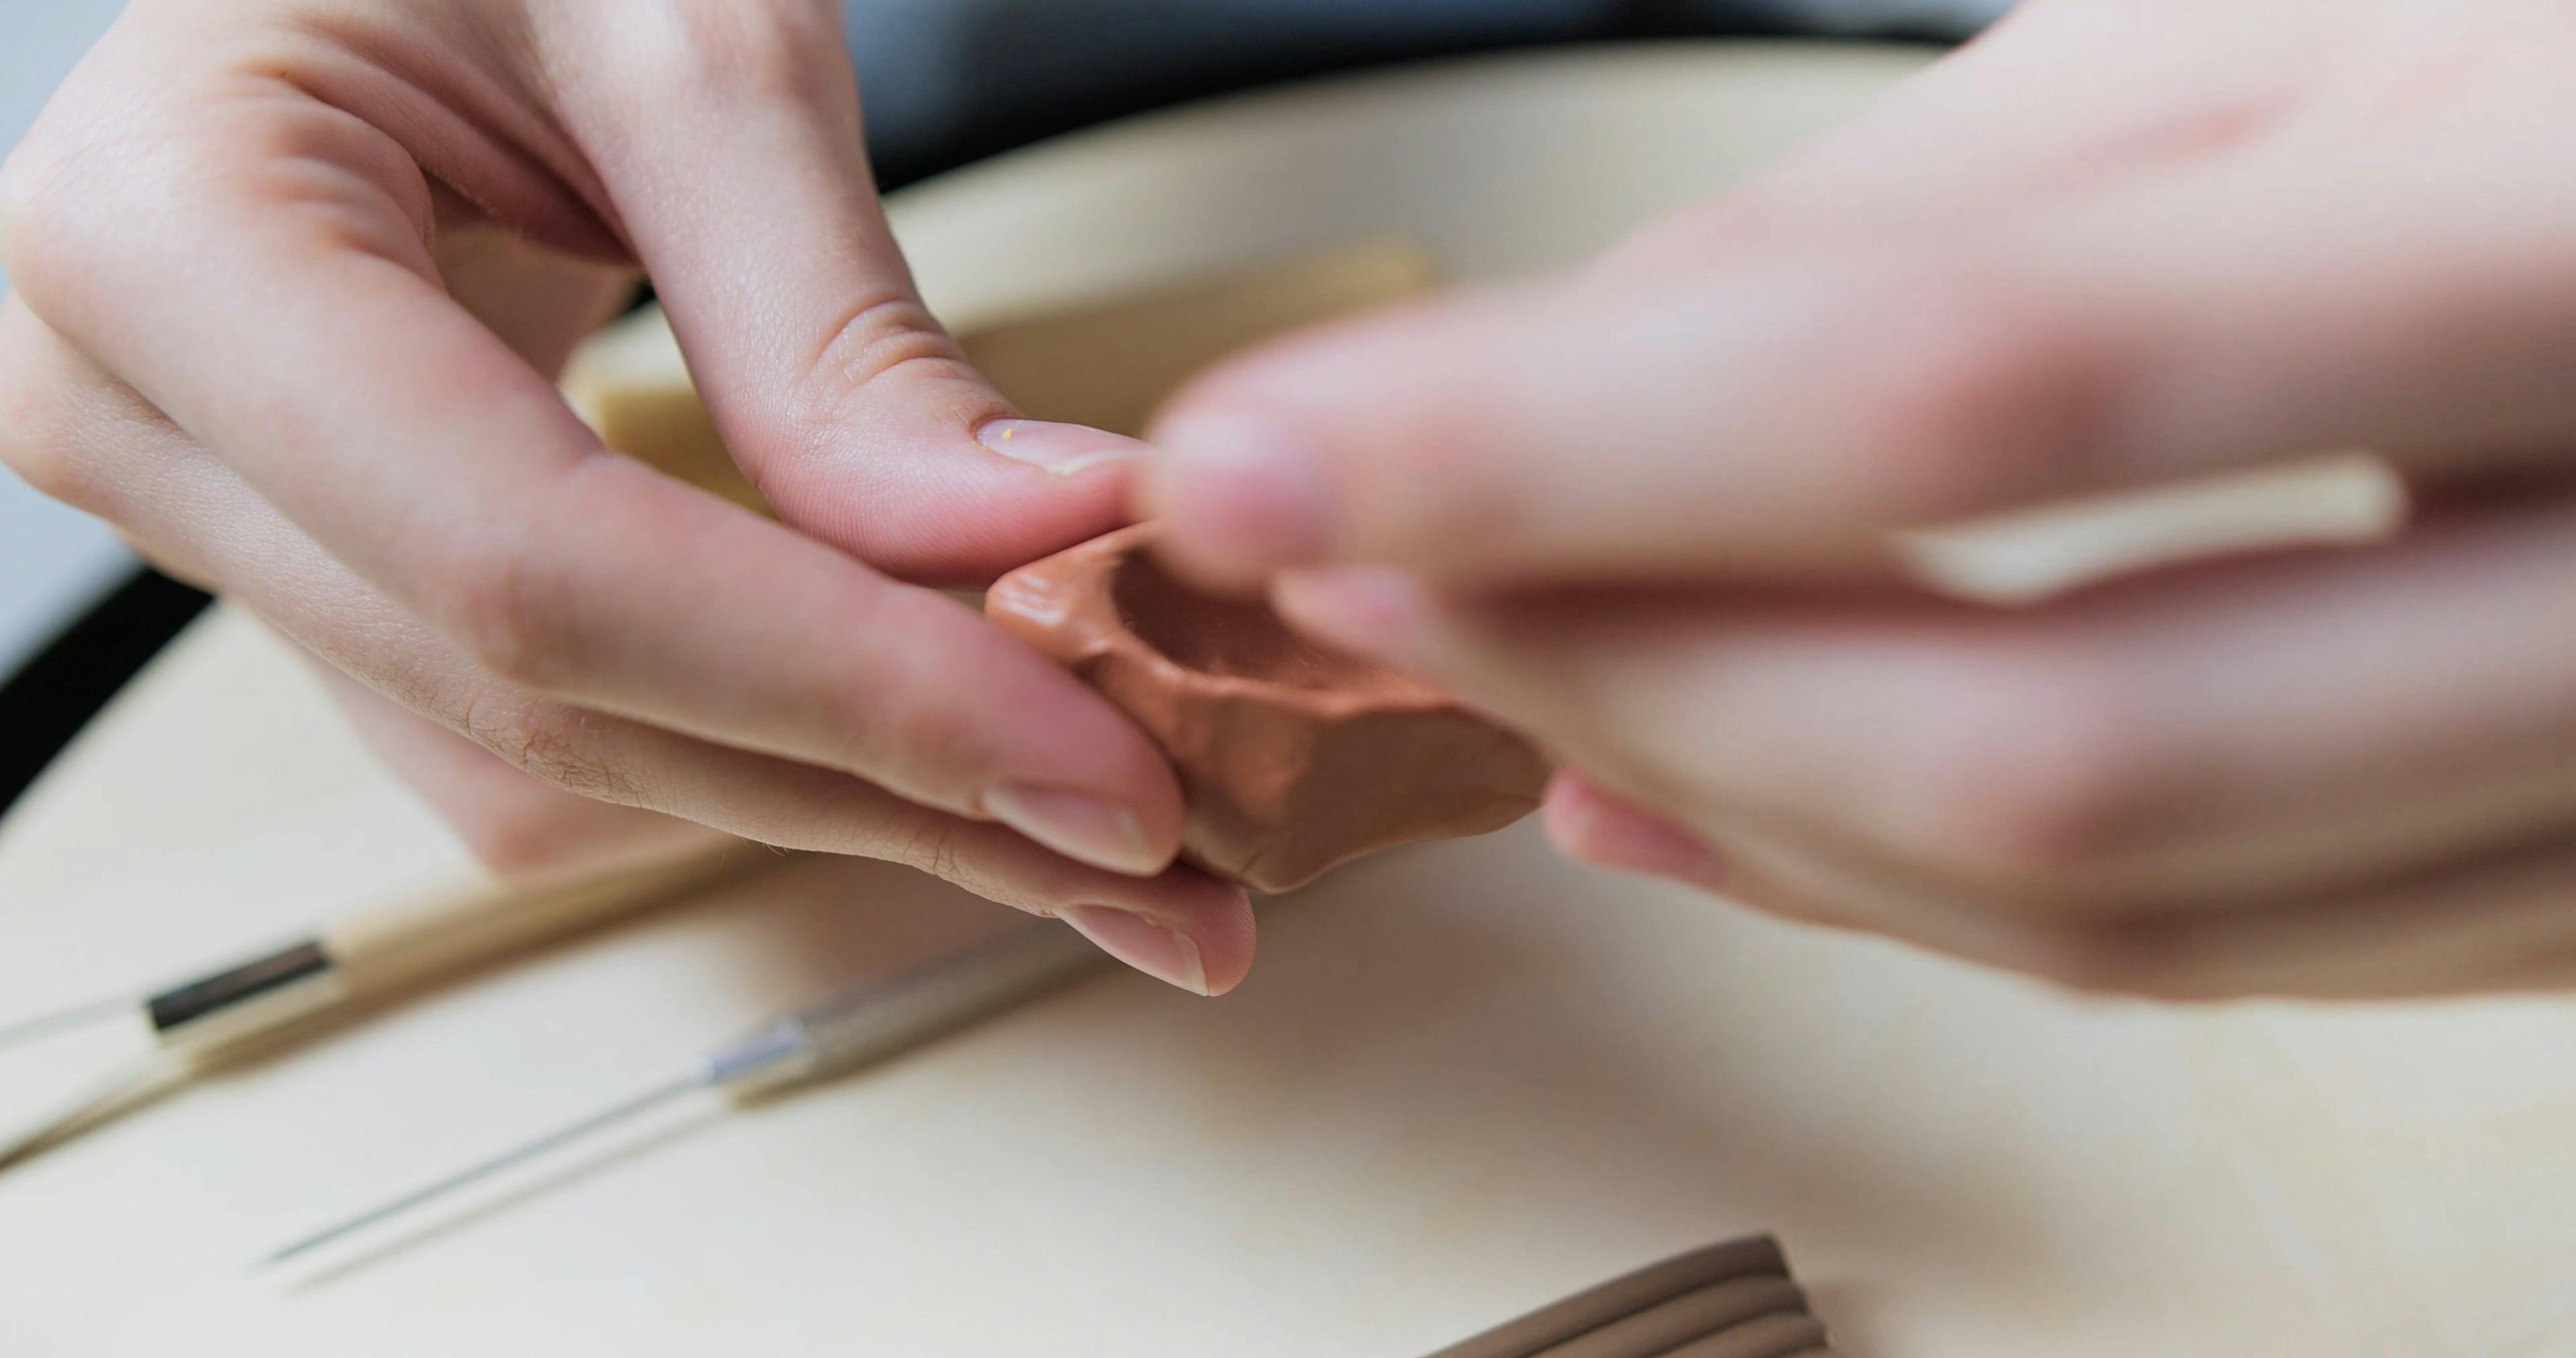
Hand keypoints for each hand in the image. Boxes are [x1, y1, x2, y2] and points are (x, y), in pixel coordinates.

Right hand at [0, 0, 1249, 993]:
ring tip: (1080, 826)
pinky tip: (927, 757)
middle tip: (1153, 843)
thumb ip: (831, 315)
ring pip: (555, 763)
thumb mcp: (680, 24)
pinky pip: (541, 729)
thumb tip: (1027, 540)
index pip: (538, 561)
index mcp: (175, 238)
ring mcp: (216, 509)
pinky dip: (753, 754)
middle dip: (887, 787)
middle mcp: (145, 412)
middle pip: (558, 698)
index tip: (1092, 759)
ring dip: (838, 807)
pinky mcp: (326, 560)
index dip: (842, 687)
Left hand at [1141, 0, 2575, 998]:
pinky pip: (2187, 950)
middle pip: (2036, 734)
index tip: (1273, 451)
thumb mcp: (2287, 29)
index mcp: (2571, 249)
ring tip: (1485, 664)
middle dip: (1622, 662)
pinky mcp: (2560, 886)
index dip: (1570, 447)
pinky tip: (1689, 796)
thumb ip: (1934, 207)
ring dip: (1727, 799)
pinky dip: (1891, 888)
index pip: (1969, 392)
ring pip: (2104, 901)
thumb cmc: (2561, 74)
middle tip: (1348, 559)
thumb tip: (1579, 378)